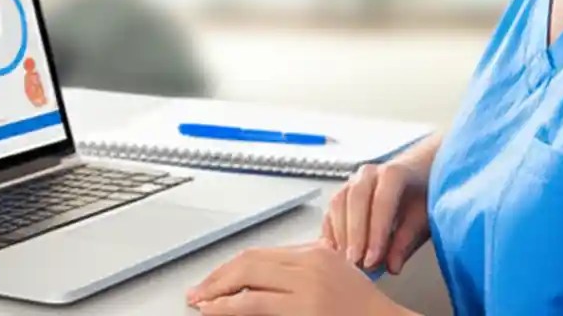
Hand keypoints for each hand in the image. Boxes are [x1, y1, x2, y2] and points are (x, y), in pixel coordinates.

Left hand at [186, 243, 409, 315]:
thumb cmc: (364, 312)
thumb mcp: (334, 279)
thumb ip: (303, 272)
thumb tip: (261, 279)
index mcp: (318, 252)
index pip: (263, 254)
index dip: (232, 267)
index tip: (216, 279)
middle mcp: (311, 263)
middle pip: (250, 260)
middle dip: (218, 276)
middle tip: (199, 290)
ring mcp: (307, 285)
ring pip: (247, 277)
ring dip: (216, 290)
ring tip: (200, 301)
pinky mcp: (304, 308)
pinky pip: (254, 302)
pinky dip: (227, 306)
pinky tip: (215, 309)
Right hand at [322, 160, 431, 274]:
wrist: (414, 177)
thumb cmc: (420, 197)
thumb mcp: (422, 218)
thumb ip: (407, 241)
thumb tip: (392, 266)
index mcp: (394, 173)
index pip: (382, 201)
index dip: (376, 232)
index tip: (373, 259)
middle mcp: (370, 173)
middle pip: (356, 199)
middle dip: (354, 233)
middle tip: (355, 262)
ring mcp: (352, 181)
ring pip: (338, 204)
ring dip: (340, 234)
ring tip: (345, 261)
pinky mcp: (341, 195)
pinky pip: (330, 212)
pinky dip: (330, 233)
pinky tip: (334, 253)